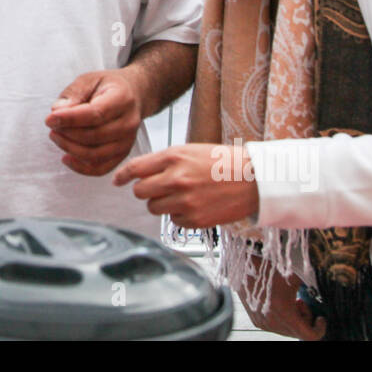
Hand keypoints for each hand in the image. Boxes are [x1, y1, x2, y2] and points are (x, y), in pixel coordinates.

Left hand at [46, 69, 144, 175]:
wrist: (133, 94)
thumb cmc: (108, 86)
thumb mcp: (89, 79)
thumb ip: (74, 93)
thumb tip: (58, 111)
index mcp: (122, 99)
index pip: (95, 114)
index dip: (70, 119)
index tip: (50, 118)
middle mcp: (128, 122)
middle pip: (94, 136)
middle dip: (67, 133)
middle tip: (52, 125)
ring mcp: (127, 141)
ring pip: (95, 155)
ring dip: (70, 148)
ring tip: (56, 136)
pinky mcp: (122, 154)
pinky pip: (101, 168)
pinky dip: (81, 167)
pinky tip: (66, 157)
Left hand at [112, 143, 259, 226]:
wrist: (253, 179)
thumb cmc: (222, 162)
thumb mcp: (190, 150)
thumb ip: (163, 161)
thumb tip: (136, 174)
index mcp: (174, 157)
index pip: (136, 168)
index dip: (123, 175)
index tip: (117, 180)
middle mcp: (176, 179)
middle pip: (140, 192)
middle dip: (146, 190)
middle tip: (159, 187)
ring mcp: (185, 201)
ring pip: (154, 207)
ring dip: (161, 203)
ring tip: (181, 195)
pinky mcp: (194, 219)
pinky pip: (172, 220)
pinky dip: (178, 215)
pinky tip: (194, 204)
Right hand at [243, 256, 326, 340]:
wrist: (243, 267)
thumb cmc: (269, 270)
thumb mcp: (295, 278)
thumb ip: (310, 289)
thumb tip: (321, 294)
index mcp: (285, 314)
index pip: (310, 336)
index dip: (319, 328)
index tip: (321, 317)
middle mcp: (273, 323)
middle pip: (299, 333)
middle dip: (305, 319)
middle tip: (302, 302)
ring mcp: (264, 324)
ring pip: (288, 330)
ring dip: (294, 319)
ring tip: (290, 300)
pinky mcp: (257, 321)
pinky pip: (277, 326)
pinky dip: (283, 318)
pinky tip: (280, 302)